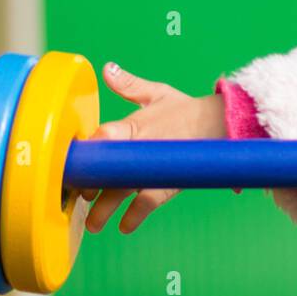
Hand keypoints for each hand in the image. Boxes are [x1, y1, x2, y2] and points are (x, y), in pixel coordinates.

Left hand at [76, 61, 227, 234]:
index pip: (105, 135)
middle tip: (80, 196)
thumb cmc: (185, 109)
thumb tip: (107, 69)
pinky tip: (124, 226)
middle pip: (108, 170)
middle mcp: (142, 148)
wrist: (221, 124)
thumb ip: (129, 85)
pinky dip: (135, 217)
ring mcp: (154, 168)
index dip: (89, 148)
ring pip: (123, 192)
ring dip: (106, 209)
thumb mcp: (157, 93)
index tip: (75, 160)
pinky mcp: (169, 184)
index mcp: (135, 124)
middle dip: (91, 185)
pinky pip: (148, 204)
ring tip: (94, 224)